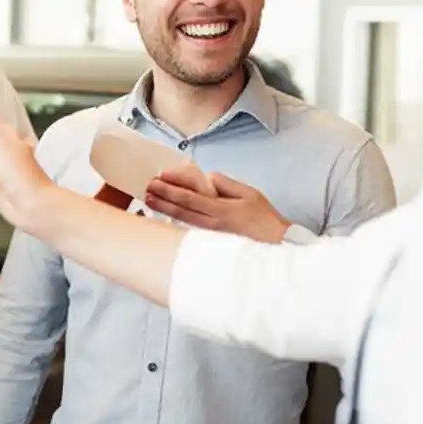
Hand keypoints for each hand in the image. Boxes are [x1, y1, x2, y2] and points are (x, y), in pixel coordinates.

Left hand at [144, 169, 291, 242]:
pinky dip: (175, 220)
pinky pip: (189, 230)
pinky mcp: (210, 243)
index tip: (157, 181)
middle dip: (161, 199)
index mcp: (220, 210)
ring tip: (150, 200)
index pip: (189, 198)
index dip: (171, 189)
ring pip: (181, 221)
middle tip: (146, 189)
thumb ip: (226, 184)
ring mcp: (208, 236)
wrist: (276, 246)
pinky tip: (165, 216)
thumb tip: (208, 177)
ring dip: (164, 209)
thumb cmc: (264, 219)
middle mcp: (210, 224)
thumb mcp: (249, 194)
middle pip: (180, 210)